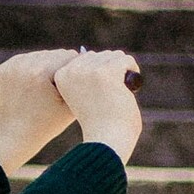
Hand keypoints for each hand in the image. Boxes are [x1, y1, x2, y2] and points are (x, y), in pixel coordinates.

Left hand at [0, 50, 78, 176]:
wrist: (15, 137)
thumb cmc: (47, 124)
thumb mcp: (71, 105)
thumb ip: (80, 80)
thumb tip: (86, 55)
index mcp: (41, 72)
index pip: (69, 57)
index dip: (73, 72)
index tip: (71, 86)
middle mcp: (24, 65)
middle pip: (54, 54)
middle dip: (58, 68)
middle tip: (56, 89)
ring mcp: (11, 66)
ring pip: (40, 56)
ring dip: (45, 67)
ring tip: (44, 88)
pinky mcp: (3, 69)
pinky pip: (25, 61)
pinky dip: (30, 70)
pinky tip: (32, 86)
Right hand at [53, 49, 141, 165]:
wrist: (106, 141)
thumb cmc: (98, 122)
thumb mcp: (83, 93)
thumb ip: (82, 74)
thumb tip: (84, 51)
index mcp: (61, 76)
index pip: (87, 58)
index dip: (99, 77)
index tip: (96, 98)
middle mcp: (71, 70)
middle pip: (101, 54)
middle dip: (110, 73)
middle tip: (106, 100)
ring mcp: (88, 70)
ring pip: (114, 56)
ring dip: (121, 74)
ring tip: (114, 97)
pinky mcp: (106, 71)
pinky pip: (126, 60)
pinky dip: (132, 74)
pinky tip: (125, 92)